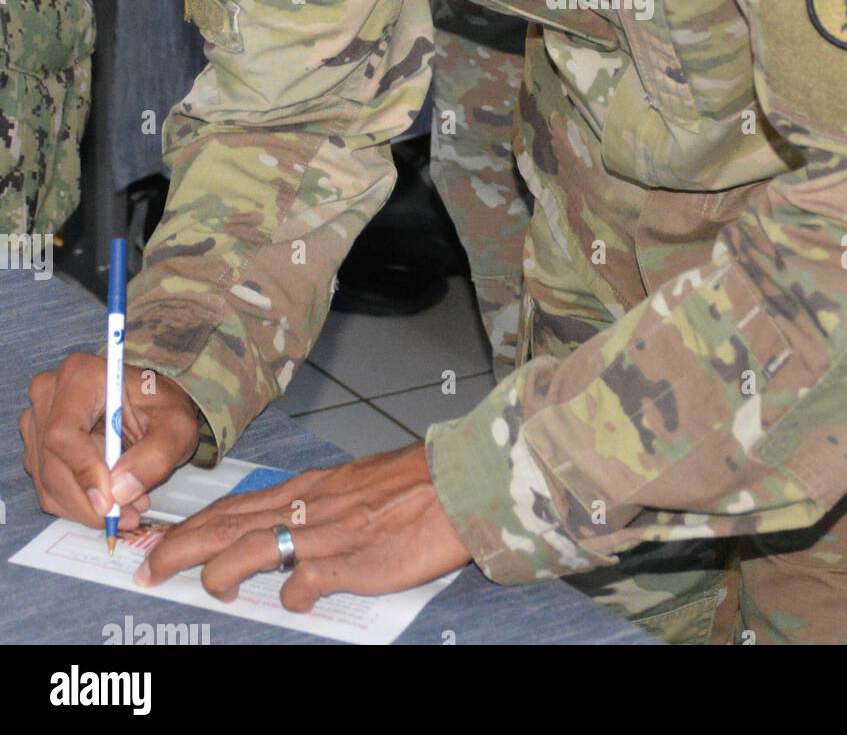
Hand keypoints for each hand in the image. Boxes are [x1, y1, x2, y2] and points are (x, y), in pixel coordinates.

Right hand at [20, 352, 200, 529]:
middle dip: (90, 500)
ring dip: (87, 506)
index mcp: (80, 376)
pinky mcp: (38, 447)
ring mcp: (39, 422)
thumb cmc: (164, 408)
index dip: (84, 471)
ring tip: (128, 508)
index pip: (64, 432)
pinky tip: (112, 501)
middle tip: (126, 516)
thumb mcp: (176, 428)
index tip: (110, 501)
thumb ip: (154, 457)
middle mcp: (50, 395)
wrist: (154, 406)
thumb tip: (120, 492)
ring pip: (49, 481)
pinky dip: (80, 503)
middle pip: (53, 463)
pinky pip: (50, 487)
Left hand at [134, 444, 470, 609]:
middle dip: (182, 546)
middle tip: (149, 567)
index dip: (195, 524)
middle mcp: (310, 505)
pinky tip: (292, 602)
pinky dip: (292, 594)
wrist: (459, 481)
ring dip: (218, 569)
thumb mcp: (356, 481)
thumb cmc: (416, 482)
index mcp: (309, 486)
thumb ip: (321, 501)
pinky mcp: (354, 560)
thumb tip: (293, 521)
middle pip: (229, 523)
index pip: (235, 504)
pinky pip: (307, 580)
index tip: (165, 540)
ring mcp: (329, 532)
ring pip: (253, 547)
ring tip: (203, 588)